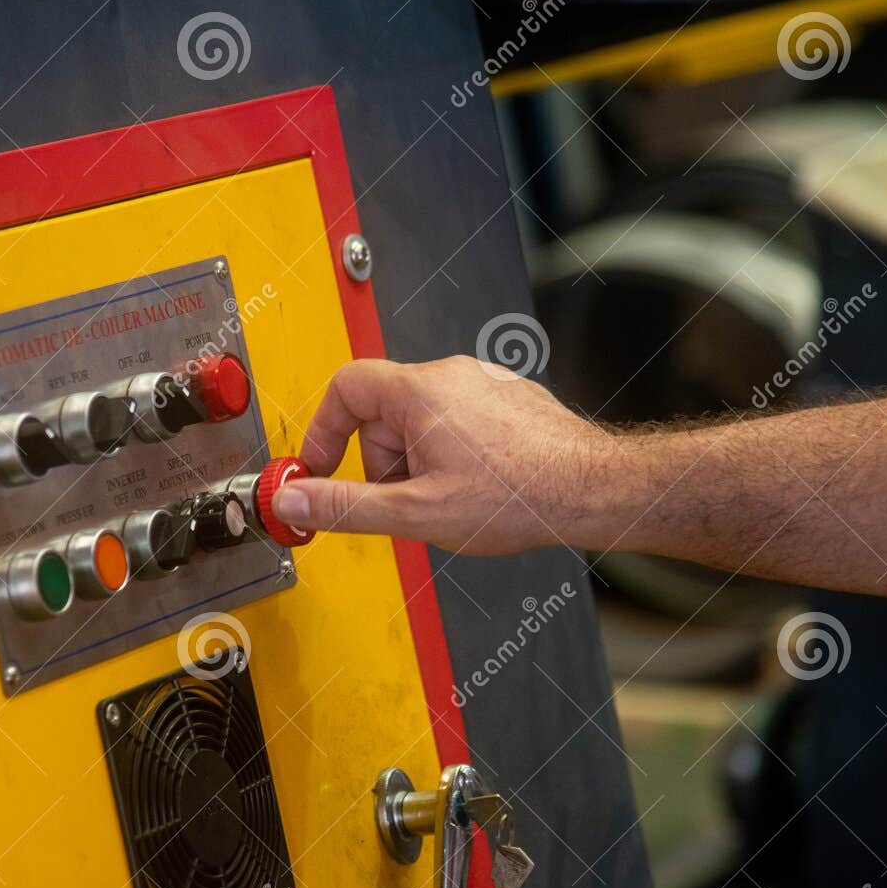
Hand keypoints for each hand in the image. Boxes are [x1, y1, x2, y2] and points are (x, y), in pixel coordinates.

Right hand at [270, 355, 610, 554]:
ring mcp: (484, 384)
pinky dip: (454, 456)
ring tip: (453, 500)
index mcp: (421, 391)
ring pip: (423, 423)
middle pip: (384, 413)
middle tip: (407, 503)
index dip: (323, 432)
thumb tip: (294, 501)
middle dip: (385, 464)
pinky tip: (480, 489)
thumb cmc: (519, 495)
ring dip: (420, 464)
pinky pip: (459, 423)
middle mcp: (452, 374)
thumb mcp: (416, 512)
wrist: (592, 491)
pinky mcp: (509, 400)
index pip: (345, 387)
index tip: (319, 470)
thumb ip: (345, 506)